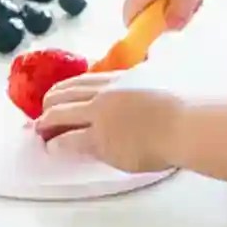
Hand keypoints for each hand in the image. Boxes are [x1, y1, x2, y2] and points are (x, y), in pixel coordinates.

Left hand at [37, 73, 183, 173]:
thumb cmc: (185, 108)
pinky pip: (69, 141)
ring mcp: (100, 116)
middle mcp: (105, 93)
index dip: (66, 89)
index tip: (58, 96)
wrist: (186, 125)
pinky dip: (56, 144)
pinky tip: (52, 148)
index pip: (84, 81)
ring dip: (46, 124)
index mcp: (121, 79)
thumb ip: (148, 81)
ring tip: (40, 132)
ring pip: (61, 116)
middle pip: (65, 94)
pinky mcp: (101, 140)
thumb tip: (149, 78)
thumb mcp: (163, 80)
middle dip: (50, 104)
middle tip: (43, 114)